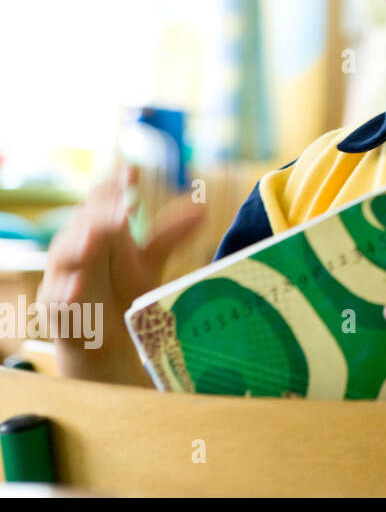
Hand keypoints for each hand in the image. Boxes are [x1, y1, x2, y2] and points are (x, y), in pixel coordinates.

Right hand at [37, 162, 206, 382]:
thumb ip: (171, 235)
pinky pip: (57, 299)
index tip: (132, 170)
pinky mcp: (55, 310)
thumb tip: (203, 207)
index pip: (105, 201)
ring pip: (65, 256)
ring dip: (79, 245)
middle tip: (124, 205)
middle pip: (85, 223)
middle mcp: (78, 248)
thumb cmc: (120, 291)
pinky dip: (65, 293)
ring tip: (95, 237)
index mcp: (100, 232)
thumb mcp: (149, 262)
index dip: (116, 185)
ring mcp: (63, 278)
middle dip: (101, 212)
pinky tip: (75, 289)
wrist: (101, 340)